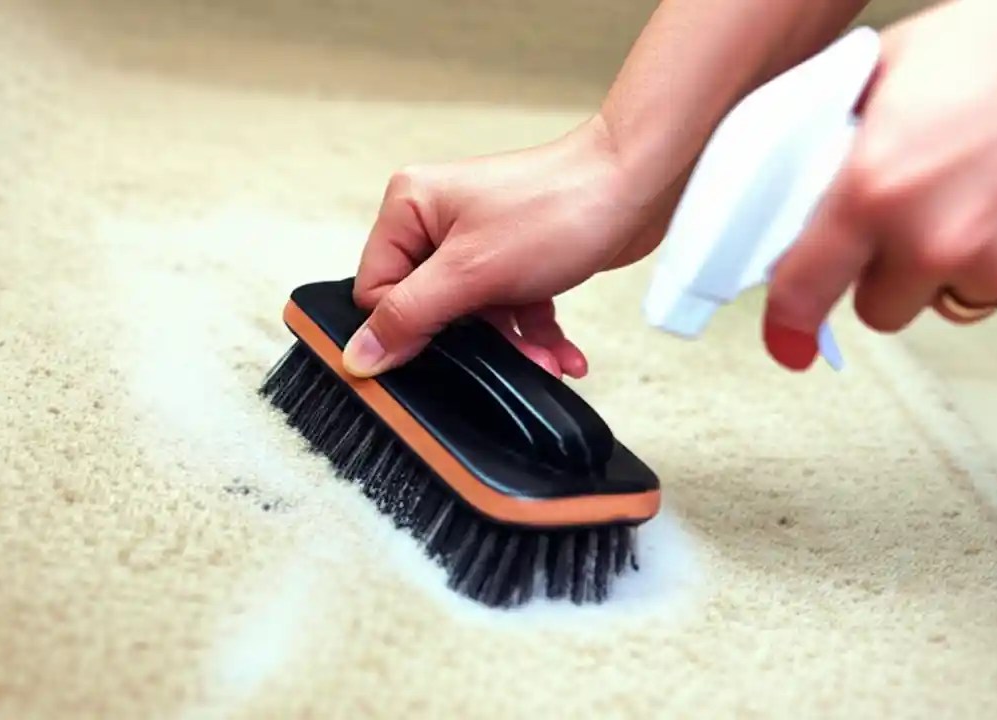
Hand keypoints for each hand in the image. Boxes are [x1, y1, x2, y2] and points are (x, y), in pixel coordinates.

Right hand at [342, 118, 679, 378]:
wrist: (637, 185)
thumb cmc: (559, 206)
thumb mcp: (470, 273)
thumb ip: (410, 317)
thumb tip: (359, 354)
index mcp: (409, 208)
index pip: (377, 290)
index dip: (407, 327)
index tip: (443, 348)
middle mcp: (437, 220)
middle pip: (427, 308)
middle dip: (473, 342)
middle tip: (506, 356)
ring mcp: (477, 239)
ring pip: (473, 317)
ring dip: (510, 346)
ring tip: (544, 359)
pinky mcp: (514, 257)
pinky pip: (507, 309)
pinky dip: (532, 334)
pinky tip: (559, 353)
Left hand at [764, 0, 996, 369]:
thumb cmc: (983, 46)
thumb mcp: (875, 78)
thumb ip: (826, 143)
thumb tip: (793, 194)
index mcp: (871, 191)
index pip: (804, 292)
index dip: (789, 324)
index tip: (787, 342)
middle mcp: (932, 238)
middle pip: (878, 310)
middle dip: (878, 275)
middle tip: (894, 220)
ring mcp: (992, 257)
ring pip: (939, 302)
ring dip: (936, 270)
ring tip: (952, 200)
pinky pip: (990, 287)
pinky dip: (984, 260)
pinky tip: (987, 206)